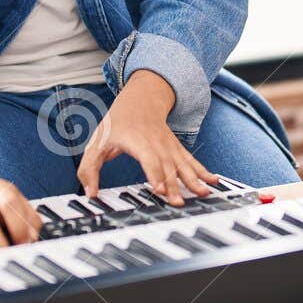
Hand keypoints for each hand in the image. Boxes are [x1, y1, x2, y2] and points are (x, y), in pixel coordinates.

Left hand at [78, 70, 219, 204]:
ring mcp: (169, 145)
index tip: (158, 189)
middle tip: (179, 203)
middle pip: (167, 165)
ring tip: (204, 193)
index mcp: (135, 140)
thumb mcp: (96, 143)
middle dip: (174, 185)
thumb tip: (90, 193)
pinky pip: (191, 161)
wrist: (141, 100)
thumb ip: (89, 169)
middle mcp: (156, 143)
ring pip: (182, 164)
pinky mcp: (176, 149)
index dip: (153, 173)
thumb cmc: (116, 124)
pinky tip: (214, 181)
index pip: (147, 158)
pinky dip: (203, 171)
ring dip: (194, 180)